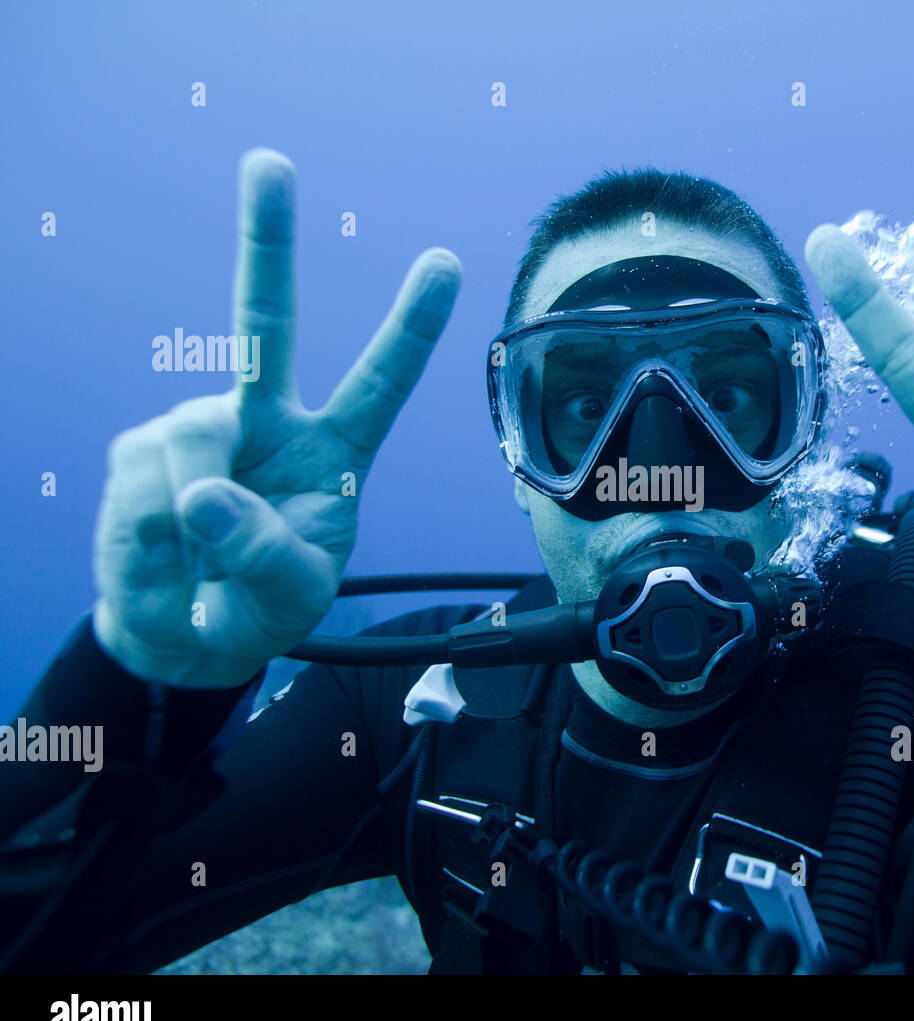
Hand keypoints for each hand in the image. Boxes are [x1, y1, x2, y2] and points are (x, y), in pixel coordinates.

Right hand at [93, 150, 460, 688]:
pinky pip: (147, 479)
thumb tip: (207, 493)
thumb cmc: (255, 607)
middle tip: (269, 163)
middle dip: (266, 241)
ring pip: (197, 438)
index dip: (409, 326)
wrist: (182, 634)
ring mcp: (201, 429)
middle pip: (266, 324)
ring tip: (198, 555)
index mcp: (334, 452)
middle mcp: (268, 423)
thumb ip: (266, 555)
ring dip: (196, 509)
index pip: (380, 383)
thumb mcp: (290, 599)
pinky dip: (151, 526)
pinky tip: (160, 545)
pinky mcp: (140, 451)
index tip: (443, 261)